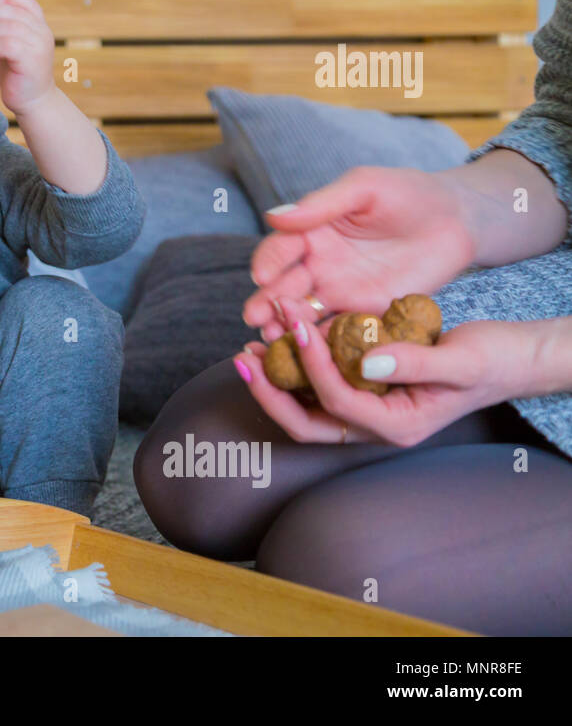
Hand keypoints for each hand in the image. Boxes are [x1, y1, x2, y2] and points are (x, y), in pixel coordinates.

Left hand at [0, 0, 55, 115]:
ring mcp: (39, 47)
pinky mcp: (31, 61)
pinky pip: (8, 45)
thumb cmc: (18, 72)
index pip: (27, 3)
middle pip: (14, 13)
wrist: (33, 100)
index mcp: (40, 27)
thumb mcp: (13, 45)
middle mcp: (43, 34)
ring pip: (9, 28)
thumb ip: (5, 29)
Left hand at [235, 297, 523, 446]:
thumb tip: (367, 361)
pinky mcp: (361, 391)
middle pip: (305, 422)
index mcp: (397, 426)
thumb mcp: (462, 361)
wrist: (507, 360)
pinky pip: (316, 388)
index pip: (339, 401)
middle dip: (270, 391)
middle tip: (244, 355)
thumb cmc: (492, 361)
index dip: (313, 365)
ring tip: (249, 348)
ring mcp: (365, 411)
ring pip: (305, 408)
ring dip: (274, 381)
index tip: (298, 326)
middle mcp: (374, 426)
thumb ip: (416, 364)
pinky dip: (293, 368)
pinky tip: (277, 339)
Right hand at [243, 165, 476, 342]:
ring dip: (288, 326)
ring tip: (274, 339)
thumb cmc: (408, 193)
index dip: (268, 263)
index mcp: (310, 233)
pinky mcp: (365, 313)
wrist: (457, 220)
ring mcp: (340, 292)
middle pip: (284, 287)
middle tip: (255, 318)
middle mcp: (318, 266)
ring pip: (305, 313)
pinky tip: (312, 353)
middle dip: (267, 303)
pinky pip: (340, 331)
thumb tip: (273, 216)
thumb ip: (321, 204)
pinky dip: (324, 342)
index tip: (262, 277)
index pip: (279, 250)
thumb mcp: (364, 188)